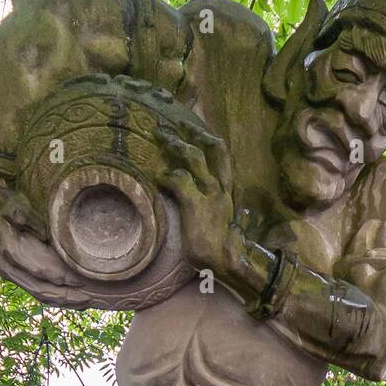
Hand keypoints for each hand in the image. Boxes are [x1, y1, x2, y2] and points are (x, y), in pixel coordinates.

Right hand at [0, 170, 85, 304]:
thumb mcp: (11, 202)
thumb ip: (27, 217)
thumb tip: (42, 233)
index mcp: (10, 250)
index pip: (39, 269)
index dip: (61, 276)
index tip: (81, 280)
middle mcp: (9, 268)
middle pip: (41, 290)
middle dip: (66, 296)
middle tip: (90, 298)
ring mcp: (12, 275)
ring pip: (40, 295)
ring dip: (64, 302)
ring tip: (87, 303)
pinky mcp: (18, 276)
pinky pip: (38, 292)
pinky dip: (57, 298)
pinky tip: (75, 301)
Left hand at [157, 122, 238, 280]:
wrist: (226, 262)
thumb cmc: (221, 246)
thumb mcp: (220, 220)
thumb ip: (216, 205)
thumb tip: (209, 199)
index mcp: (229, 190)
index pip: (222, 156)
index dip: (207, 138)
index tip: (192, 129)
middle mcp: (222, 187)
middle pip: (215, 148)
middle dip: (195, 132)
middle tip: (175, 123)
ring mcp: (211, 195)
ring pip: (195, 158)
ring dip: (176, 144)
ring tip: (160, 137)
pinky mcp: (197, 205)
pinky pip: (180, 180)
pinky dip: (166, 175)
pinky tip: (156, 175)